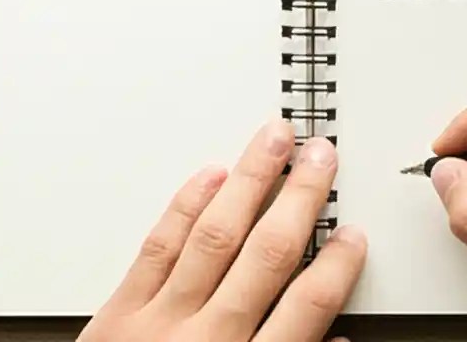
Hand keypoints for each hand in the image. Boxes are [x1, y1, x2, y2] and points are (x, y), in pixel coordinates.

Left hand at [78, 120, 365, 341]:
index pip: (307, 307)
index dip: (336, 263)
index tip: (351, 234)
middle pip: (266, 255)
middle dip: (300, 198)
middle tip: (320, 157)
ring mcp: (156, 324)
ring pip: (213, 235)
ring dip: (248, 180)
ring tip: (273, 142)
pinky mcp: (115, 315)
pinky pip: (157, 246)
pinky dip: (186, 205)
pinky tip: (210, 176)